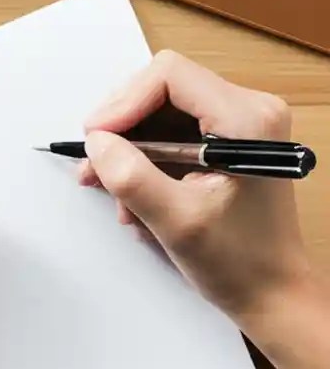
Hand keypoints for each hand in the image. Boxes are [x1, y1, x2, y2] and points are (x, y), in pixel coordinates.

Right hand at [80, 50, 329, 368]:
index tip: (97, 139)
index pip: (169, 76)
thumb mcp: (177, 222)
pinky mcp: (226, 137)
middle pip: (160, 89)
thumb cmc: (240, 262)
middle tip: (95, 167)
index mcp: (247, 120)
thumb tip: (96, 142)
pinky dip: (144, 158)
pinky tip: (136, 194)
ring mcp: (238, 122)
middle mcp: (248, 110)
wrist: (273, 293)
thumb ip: (132, 178)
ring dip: (129, 149)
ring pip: (158, 110)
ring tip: (116, 192)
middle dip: (121, 128)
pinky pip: (168, 129)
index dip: (123, 102)